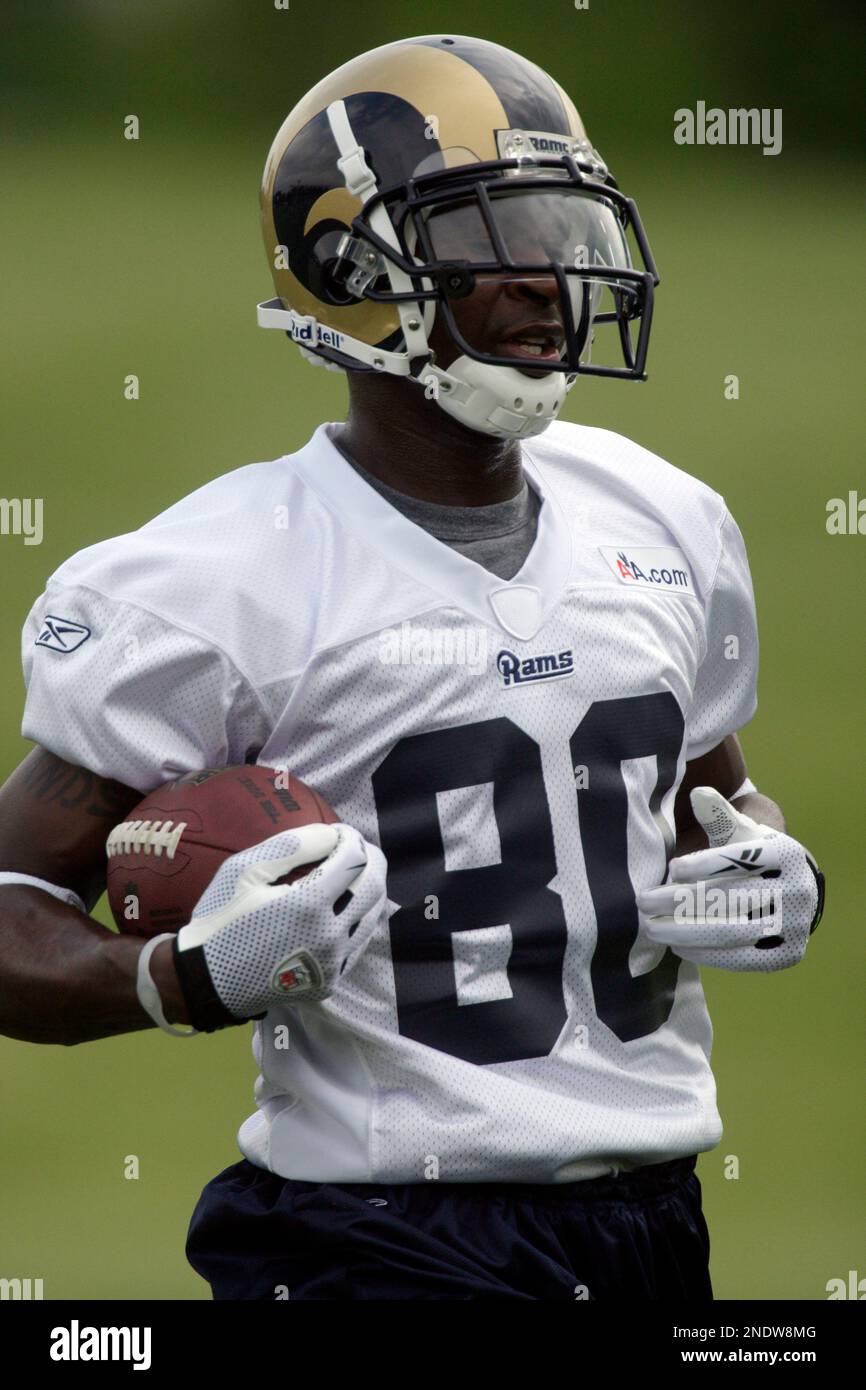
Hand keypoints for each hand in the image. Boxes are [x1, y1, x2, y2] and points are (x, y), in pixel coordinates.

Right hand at [172, 823, 387, 1029]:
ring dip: (367, 889)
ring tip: (349, 875)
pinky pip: (357, 944)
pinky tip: (340, 909)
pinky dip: (356, 920)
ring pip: (372, 916)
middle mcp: (329, 936)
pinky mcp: (329, 982)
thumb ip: (291, 845)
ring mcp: (332, 964)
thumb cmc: (221, 919)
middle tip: (354, 848)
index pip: (355, 859)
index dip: (351, 838)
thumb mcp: (243, 871)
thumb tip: (333, 834)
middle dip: (370, 860)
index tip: (339, 832)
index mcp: (308, 905)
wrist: (206, 982)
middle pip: (374, 886)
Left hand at [636, 787, 824, 972]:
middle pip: (728, 898)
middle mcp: (795, 891)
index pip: (740, 860)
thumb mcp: (741, 831)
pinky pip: (739, 959)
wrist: (791, 890)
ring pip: (730, 931)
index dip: (704, 865)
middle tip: (643, 902)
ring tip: (651, 927)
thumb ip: (719, 815)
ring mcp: (793, 926)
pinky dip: (704, 954)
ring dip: (684, 932)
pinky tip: (676, 947)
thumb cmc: (755, 855)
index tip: (671, 869)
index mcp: (785, 854)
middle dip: (679, 901)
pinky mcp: (784, 956)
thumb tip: (698, 794)